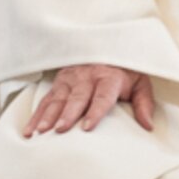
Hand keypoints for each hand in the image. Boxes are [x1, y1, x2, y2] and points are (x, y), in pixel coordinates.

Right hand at [23, 63, 156, 135]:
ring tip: (41, 131)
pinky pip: (45, 100)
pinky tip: (29, 130)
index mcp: (109, 77)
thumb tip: (148, 126)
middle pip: (77, 97)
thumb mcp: (140, 82)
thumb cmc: (124, 71)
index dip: (95, 111)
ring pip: (58, 99)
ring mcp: (70, 79)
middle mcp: (88, 76)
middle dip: (68, 114)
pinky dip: (36, 115)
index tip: (87, 127)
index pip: (103, 96)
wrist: (107, 47)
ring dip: (48, 115)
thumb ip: (144, 103)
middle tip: (60, 130)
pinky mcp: (58, 83)